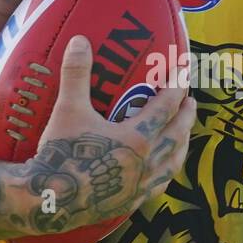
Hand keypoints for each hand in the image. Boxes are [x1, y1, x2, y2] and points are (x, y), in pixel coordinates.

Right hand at [22, 34, 195, 234]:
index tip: (185, 73)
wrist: (51, 200)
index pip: (166, 107)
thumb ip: (77, 74)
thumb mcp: (68, 110)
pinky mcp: (131, 202)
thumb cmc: (61, 154)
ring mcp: (140, 185)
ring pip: (173, 162)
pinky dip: (166, 173)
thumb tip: (80, 40)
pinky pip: (159, 185)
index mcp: (136, 137)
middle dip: (186, 116)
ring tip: (184, 135)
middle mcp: (145, 162)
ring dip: (182, 144)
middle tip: (191, 102)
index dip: (177, 87)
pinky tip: (163, 171)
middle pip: (176, 134)